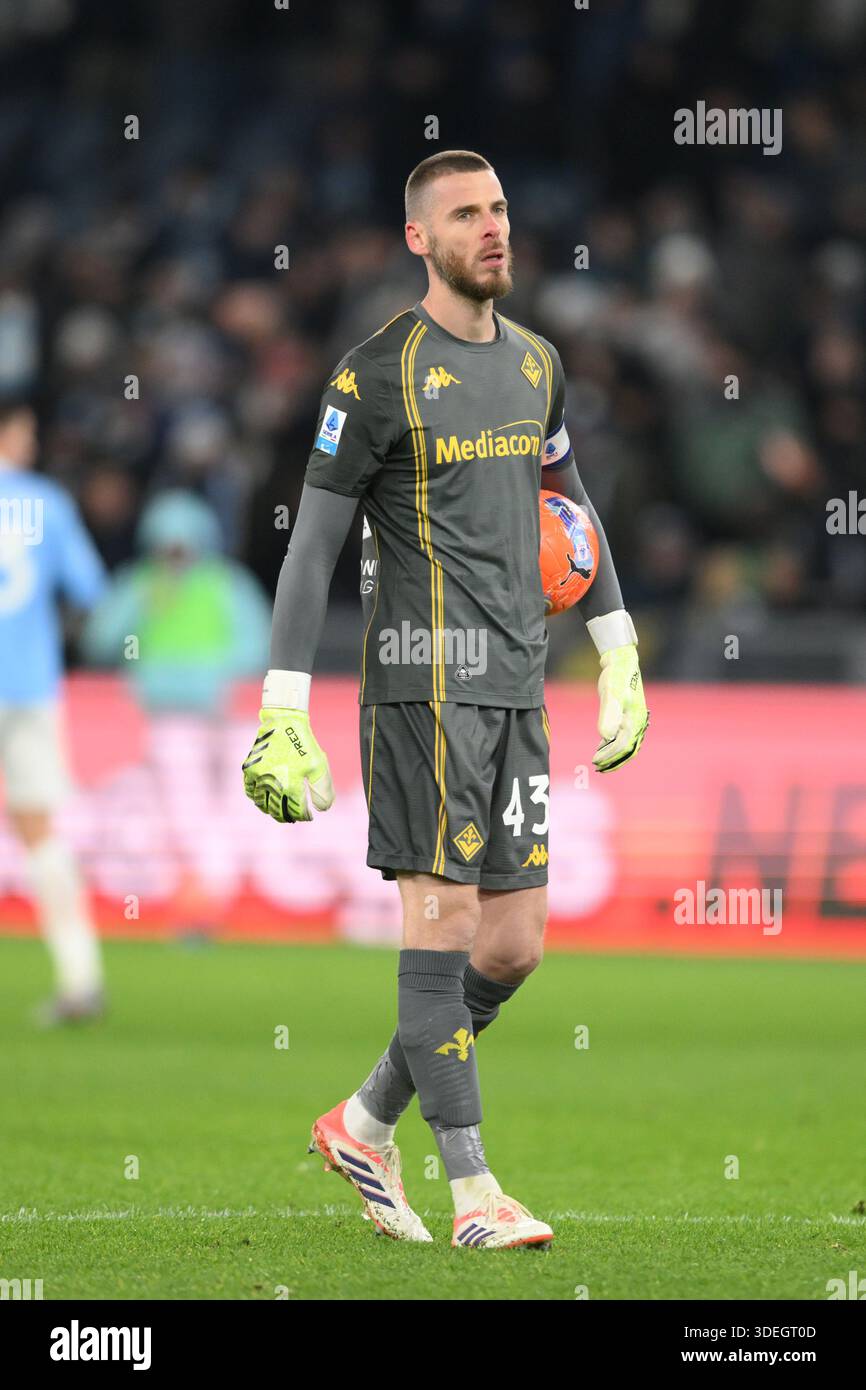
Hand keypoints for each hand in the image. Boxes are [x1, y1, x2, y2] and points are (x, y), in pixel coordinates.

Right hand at [242, 707, 333, 821]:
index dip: (304, 816)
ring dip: (269, 810)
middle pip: (277, 811)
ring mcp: (258, 776)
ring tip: (277, 810)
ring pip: (260, 804)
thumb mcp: (320, 766)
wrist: (284, 722)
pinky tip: (263, 798)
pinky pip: (249, 790)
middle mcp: (272, 783)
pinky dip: (255, 797)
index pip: (296, 811)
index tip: (308, 816)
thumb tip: (322, 809)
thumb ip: (322, 790)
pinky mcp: (249, 768)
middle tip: (292, 817)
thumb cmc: (304, 744)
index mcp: (290, 785)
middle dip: (286, 817)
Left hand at [593, 645, 648, 772]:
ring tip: (600, 762)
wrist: (622, 662)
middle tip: (598, 768)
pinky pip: (624, 737)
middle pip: (628, 750)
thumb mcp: (610, 693)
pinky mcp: (629, 716)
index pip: (623, 745)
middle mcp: (638, 723)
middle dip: (614, 761)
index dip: (609, 755)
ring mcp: (635, 720)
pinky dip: (614, 745)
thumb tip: (606, 736)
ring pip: (628, 745)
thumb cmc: (616, 676)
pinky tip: (601, 746)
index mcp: (635, 720)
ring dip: (615, 756)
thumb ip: (608, 714)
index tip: (595, 760)